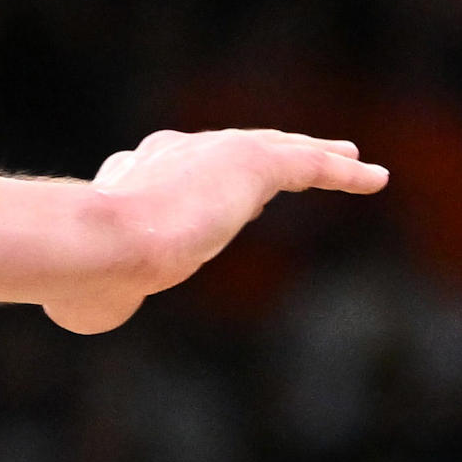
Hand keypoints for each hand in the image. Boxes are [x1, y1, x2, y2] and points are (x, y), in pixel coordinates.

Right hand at [47, 128, 390, 331]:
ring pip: (284, 150)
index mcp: (142, 170)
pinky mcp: (249, 160)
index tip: (244, 195)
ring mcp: (215, 152)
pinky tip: (376, 178)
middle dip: (278, 150)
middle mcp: (179, 150)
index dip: (221, 179)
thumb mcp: (97, 281)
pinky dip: (345, 171)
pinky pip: (310, 163)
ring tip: (356, 161)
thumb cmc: (89, 270)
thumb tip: (84, 313)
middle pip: (243, 149)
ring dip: (322, 155)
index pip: (191, 169)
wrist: (103, 242)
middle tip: (310, 154)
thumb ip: (101, 289)